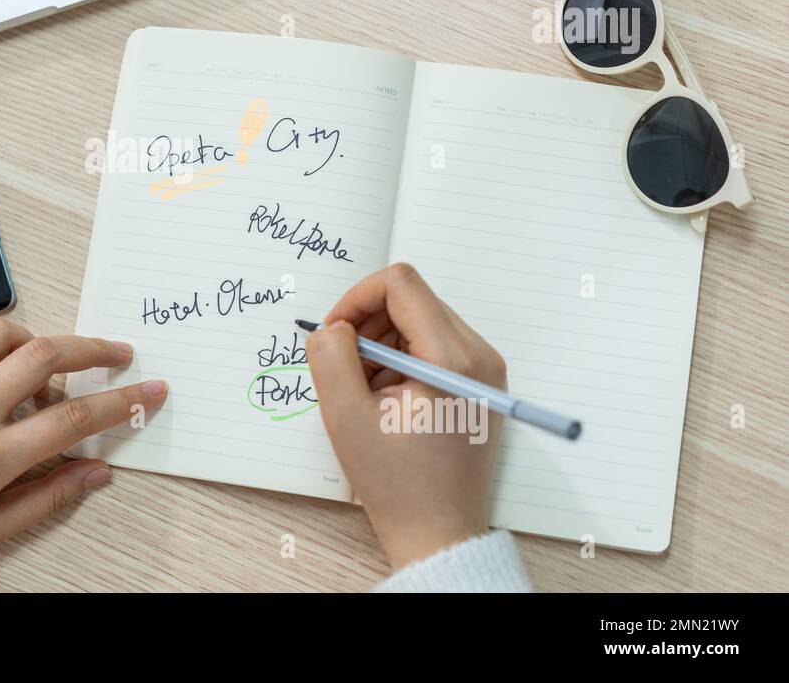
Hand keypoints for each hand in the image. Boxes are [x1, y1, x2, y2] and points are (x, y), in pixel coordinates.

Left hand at [0, 318, 166, 585]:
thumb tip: (96, 473)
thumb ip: (47, 499)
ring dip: (36, 341)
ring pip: (2, 333)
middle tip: (116, 354)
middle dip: (93, 349)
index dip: (120, 403)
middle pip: (45, 357)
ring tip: (46, 366)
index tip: (150, 391)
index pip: (72, 419)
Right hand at [306, 263, 505, 569]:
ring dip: (382, 342)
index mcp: (452, 358)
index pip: (400, 283)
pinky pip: (433, 343)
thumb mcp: (346, 417)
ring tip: (367, 390)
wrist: (440, 533)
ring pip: (420, 318)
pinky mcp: (481, 382)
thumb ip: (330, 357)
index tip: (333, 334)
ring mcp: (486, 368)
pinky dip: (401, 357)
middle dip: (367, 323)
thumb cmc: (396, 484)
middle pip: (411, 298)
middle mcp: (479, 354)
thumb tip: (333, 326)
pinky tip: (387, 398)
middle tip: (345, 368)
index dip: (355, 299)